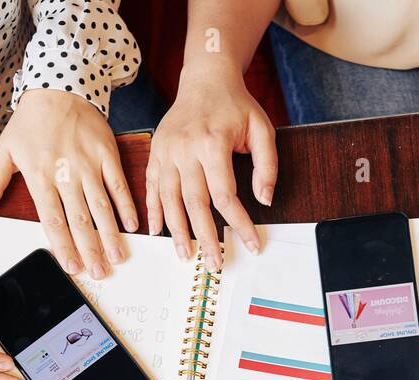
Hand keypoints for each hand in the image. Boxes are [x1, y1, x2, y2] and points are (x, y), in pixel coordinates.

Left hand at [0, 90, 137, 279]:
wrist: (59, 87)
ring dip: (111, 235)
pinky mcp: (107, 155)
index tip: (71, 267)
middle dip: (90, 250)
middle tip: (98, 273)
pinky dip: (126, 206)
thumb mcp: (5, 150)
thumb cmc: (31, 122)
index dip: (62, 246)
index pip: (52, 219)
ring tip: (117, 257)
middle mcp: (65, 173)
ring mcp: (88, 164)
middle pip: (79, 219)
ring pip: (101, 207)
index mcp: (39, 176)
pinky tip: (131, 226)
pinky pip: (118, 185)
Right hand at [146, 66, 276, 270]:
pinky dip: (153, 210)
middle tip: (214, 263)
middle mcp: (185, 148)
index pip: (225, 195)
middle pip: (194, 203)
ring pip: (169, 199)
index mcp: (212, 143)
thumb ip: (267, 166)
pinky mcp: (156, 151)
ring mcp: (166, 150)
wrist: (205, 79)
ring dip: (177, 231)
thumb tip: (264, 201)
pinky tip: (158, 231)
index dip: (239, 224)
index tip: (251, 244)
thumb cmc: (236, 106)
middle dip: (205, 237)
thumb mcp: (262, 129)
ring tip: (186, 255)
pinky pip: (151, 186)